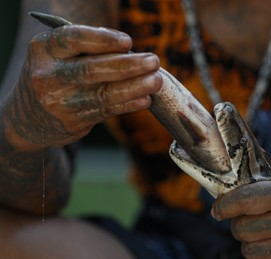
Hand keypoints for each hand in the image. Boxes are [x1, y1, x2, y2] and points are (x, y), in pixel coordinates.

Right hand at [3, 24, 161, 150]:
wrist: (28, 117)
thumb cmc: (55, 76)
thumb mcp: (58, 56)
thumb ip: (87, 49)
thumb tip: (129, 49)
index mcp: (43, 50)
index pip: (74, 40)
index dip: (103, 40)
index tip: (128, 42)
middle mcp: (48, 76)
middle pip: (92, 69)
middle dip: (128, 65)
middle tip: (153, 61)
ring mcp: (59, 102)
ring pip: (102, 93)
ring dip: (135, 87)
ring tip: (156, 81)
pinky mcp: (72, 122)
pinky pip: (105, 111)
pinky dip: (128, 105)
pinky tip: (145, 99)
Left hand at [211, 169, 270, 258]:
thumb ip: (259, 180)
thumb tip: (224, 183)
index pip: (247, 199)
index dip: (225, 206)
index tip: (218, 210)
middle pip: (243, 229)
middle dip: (239, 226)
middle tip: (249, 222)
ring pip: (250, 253)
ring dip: (248, 246)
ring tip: (261, 237)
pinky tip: (265, 254)